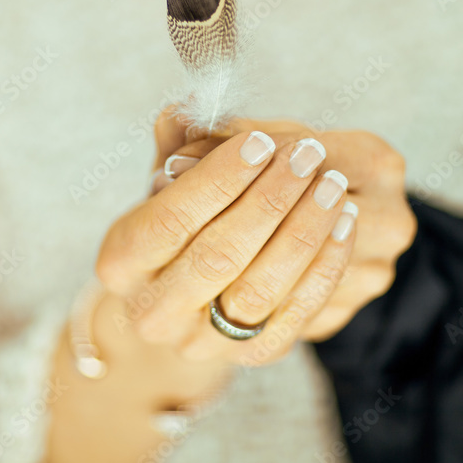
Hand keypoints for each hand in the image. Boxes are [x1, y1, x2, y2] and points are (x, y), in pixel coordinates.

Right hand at [151, 110, 416, 343]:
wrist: (195, 294)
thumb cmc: (182, 221)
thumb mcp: (172, 178)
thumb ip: (178, 144)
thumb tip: (185, 109)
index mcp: (120, 263)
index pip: (168, 221)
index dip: (217, 180)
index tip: (259, 143)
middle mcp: (153, 314)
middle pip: (216, 256)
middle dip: (267, 200)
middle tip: (305, 156)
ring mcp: (204, 342)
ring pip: (260, 289)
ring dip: (302, 230)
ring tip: (331, 182)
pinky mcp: (256, 354)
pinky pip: (297, 313)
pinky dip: (324, 265)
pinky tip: (342, 222)